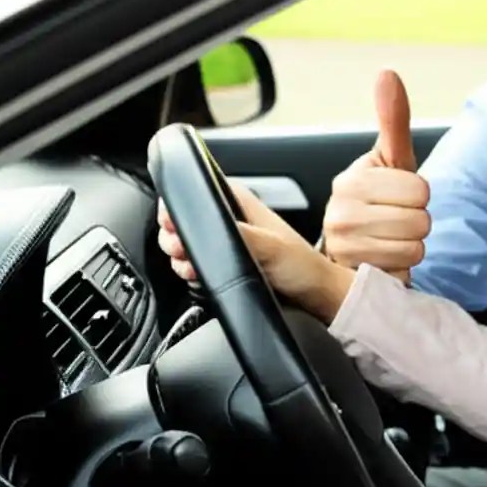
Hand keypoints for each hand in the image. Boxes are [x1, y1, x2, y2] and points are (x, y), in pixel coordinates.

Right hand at [158, 181, 354, 322]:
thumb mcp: (270, 247)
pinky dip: (190, 271)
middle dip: (174, 236)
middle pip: (184, 219)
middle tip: (180, 250)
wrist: (314, 296)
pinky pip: (195, 264)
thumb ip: (238, 233)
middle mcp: (232, 219)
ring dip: (180, 257)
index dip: (178, 207)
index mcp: (241, 203)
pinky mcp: (226, 264)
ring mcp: (228, 242)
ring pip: (185, 243)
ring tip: (191, 267)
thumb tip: (206, 225)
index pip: (197, 190)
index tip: (171, 224)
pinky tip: (198, 278)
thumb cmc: (302, 267)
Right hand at [321, 70, 430, 281]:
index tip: (399, 196)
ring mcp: (344, 249)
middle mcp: (339, 214)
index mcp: (350, 181)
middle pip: (420, 221)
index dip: (419, 195)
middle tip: (396, 221)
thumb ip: (393, 119)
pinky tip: (384, 261)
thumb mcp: (390, 160)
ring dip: (411, 247)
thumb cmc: (379, 198)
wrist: (353, 247)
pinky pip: (404, 273)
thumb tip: (387, 73)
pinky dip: (402, 269)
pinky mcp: (353, 278)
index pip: (420, 189)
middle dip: (417, 223)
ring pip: (415, 248)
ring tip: (390, 240)